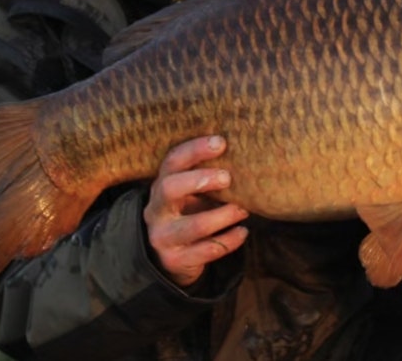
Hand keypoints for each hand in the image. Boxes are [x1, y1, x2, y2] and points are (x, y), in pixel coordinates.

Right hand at [143, 135, 249, 286]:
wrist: (168, 258)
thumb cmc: (187, 214)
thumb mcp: (189, 194)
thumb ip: (206, 178)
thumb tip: (244, 155)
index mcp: (161, 186)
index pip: (172, 162)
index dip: (194, 150)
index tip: (220, 142)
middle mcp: (157, 210)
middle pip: (171, 188)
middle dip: (200, 180)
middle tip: (228, 178)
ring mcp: (164, 237)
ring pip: (194, 226)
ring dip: (223, 216)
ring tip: (244, 209)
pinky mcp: (176, 260)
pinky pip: (207, 250)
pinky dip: (229, 240)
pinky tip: (243, 231)